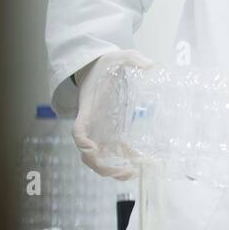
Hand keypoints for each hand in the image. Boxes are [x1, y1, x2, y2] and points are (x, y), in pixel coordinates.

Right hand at [72, 49, 152, 179]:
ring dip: (113, 169)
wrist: (96, 68)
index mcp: (89, 107)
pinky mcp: (112, 130)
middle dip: (102, 166)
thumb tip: (150, 65)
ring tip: (134, 173)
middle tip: (123, 171)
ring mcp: (101, 129)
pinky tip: (142, 163)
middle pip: (87, 153)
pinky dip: (126, 159)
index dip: (83, 142)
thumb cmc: (104, 64)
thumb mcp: (118, 56)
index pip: (79, 130)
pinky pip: (116, 150)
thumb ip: (133, 58)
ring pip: (100, 157)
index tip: (91, 149)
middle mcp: (92, 123)